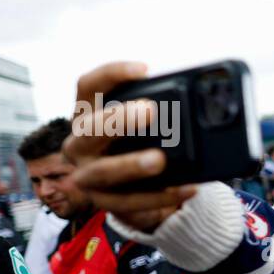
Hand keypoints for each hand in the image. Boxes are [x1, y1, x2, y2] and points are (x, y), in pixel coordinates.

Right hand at [64, 61, 198, 231]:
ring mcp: (87, 176)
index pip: (88, 87)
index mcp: (86, 116)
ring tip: (159, 160)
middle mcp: (79, 145)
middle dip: (119, 120)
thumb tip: (194, 98)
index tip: (145, 69)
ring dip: (131, 165)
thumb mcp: (137, 125)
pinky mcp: (104, 203)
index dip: (112, 74)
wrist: (121, 189)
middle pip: (90, 129)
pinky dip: (159, 197)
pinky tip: (186, 189)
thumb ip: (153, 110)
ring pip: (104, 172)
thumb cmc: (132, 145)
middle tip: (150, 112)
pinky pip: (130, 203)